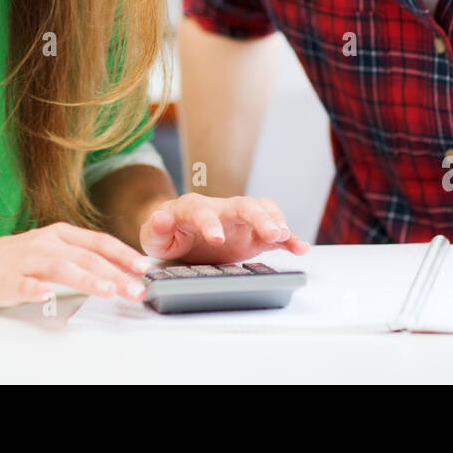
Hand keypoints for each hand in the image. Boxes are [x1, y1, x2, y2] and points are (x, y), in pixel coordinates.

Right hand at [0, 222, 151, 308]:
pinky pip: (23, 283)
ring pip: (61, 268)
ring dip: (87, 279)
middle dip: (116, 273)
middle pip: (86, 256)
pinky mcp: (6, 279)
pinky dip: (36, 289)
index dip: (123, 253)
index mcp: (59, 235)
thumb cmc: (11, 259)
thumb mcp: (49, 250)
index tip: (145, 267)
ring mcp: (26, 261)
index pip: (98, 242)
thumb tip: (116, 271)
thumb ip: (78, 257)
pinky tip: (46, 295)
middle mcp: (46, 244)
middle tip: (137, 289)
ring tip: (108, 291)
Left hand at [139, 193, 310, 264]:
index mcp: (194, 209)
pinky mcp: (251, 236)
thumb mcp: (152, 234)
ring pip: (262, 210)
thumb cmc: (164, 232)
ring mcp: (239, 221)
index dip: (210, 223)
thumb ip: (156, 227)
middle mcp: (221, 209)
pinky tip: (300, 248)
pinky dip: (288, 239)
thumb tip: (160, 216)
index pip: (203, 211)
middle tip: (272, 232)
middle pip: (243, 205)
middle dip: (259, 217)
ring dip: (276, 221)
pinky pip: (272, 234)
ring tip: (286, 236)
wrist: (176, 232)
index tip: (217, 239)